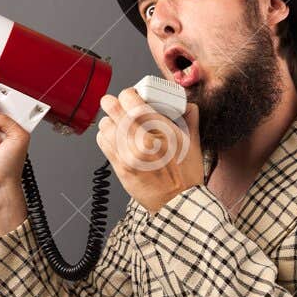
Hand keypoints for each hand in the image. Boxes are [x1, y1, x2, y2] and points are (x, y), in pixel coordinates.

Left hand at [95, 88, 202, 212]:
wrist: (177, 203)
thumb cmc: (186, 175)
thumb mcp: (193, 143)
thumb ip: (190, 119)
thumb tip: (187, 104)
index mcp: (161, 130)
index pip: (131, 99)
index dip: (127, 93)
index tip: (131, 95)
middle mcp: (142, 141)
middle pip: (113, 108)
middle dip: (113, 103)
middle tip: (117, 104)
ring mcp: (128, 155)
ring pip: (104, 124)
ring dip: (109, 120)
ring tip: (116, 122)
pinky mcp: (119, 166)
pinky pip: (102, 141)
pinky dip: (105, 135)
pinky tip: (113, 137)